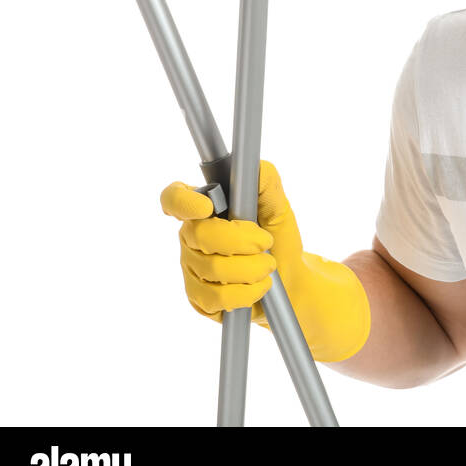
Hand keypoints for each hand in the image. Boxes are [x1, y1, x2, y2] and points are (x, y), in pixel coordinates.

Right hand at [161, 160, 370, 361]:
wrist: (291, 282)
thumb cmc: (280, 241)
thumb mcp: (279, 210)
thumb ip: (266, 185)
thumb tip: (256, 166)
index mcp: (206, 209)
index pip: (174, 198)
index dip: (182, 202)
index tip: (206, 208)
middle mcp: (192, 237)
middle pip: (200, 235)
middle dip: (240, 240)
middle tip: (266, 243)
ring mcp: (192, 269)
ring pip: (211, 269)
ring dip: (250, 269)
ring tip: (268, 267)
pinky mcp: (199, 299)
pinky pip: (215, 298)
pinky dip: (245, 294)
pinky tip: (257, 288)